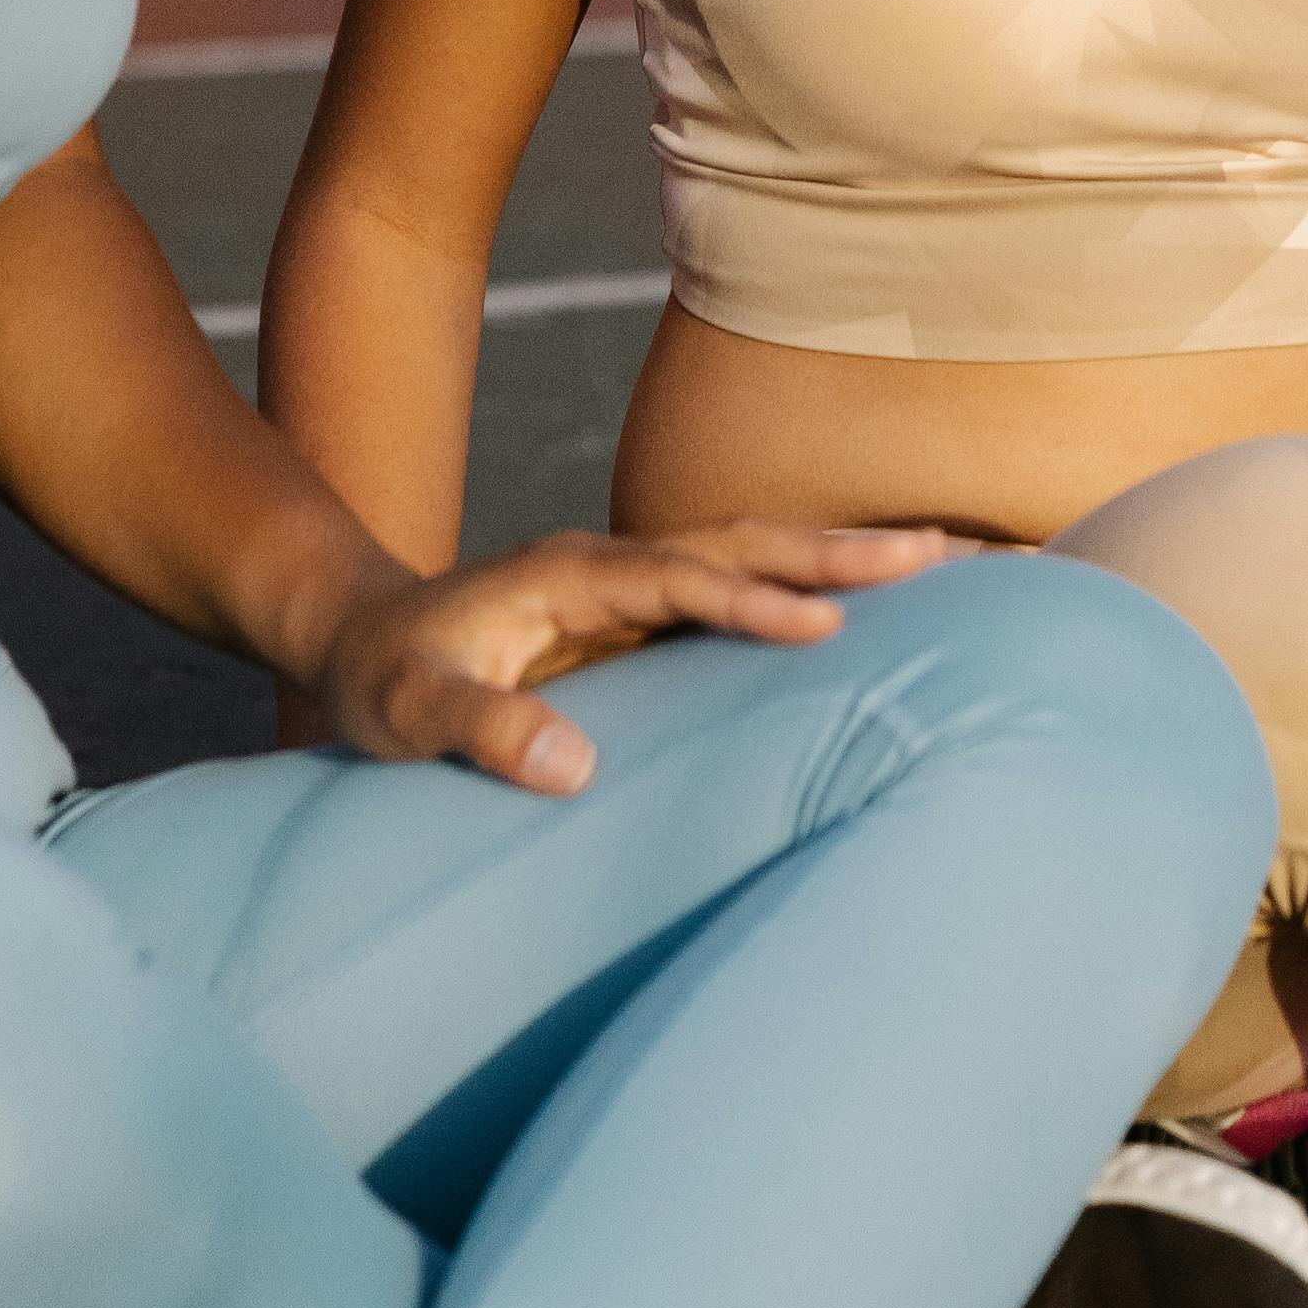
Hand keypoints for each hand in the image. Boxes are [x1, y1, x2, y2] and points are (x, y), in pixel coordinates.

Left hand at [304, 514, 956, 795]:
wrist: (360, 636)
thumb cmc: (384, 678)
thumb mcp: (410, 712)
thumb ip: (481, 731)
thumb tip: (569, 763)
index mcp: (567, 575)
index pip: (675, 580)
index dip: (746, 601)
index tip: (821, 625)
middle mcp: (612, 563)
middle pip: (739, 543)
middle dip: (836, 550)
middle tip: (943, 552)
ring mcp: (633, 581)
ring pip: (752, 555)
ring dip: (840, 557)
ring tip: (947, 559)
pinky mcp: (646, 611)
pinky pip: (741, 587)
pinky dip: (809, 586)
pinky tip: (872, 607)